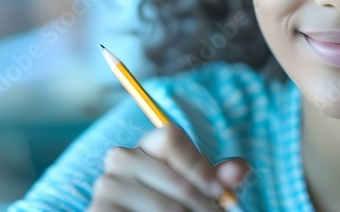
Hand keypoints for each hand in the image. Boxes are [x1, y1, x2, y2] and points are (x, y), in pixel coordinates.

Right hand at [88, 125, 250, 210]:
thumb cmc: (172, 208)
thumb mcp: (198, 193)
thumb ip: (217, 181)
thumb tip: (240, 170)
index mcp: (145, 146)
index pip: (171, 136)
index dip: (199, 164)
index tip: (220, 192)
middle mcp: (120, 158)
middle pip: (175, 179)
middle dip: (203, 206)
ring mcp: (107, 185)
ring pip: (166, 207)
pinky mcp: (99, 210)